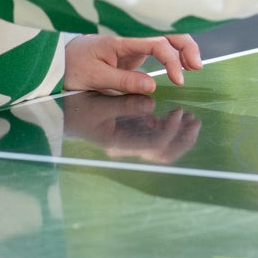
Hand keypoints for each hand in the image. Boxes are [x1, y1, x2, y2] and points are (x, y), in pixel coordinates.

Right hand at [60, 94, 201, 164]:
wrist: (62, 113)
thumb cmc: (76, 108)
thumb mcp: (99, 104)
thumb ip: (126, 104)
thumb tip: (152, 105)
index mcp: (118, 143)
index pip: (153, 145)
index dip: (171, 130)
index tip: (179, 112)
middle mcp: (126, 147)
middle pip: (162, 153)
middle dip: (182, 139)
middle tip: (195, 121)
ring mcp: (130, 141)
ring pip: (162, 147)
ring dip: (180, 134)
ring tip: (192, 120)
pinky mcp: (132, 132)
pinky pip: (156, 135)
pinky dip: (170, 127)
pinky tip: (178, 116)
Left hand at [61, 31, 201, 95]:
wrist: (57, 61)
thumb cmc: (72, 66)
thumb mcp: (94, 78)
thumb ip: (123, 81)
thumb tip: (152, 86)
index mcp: (121, 41)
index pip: (156, 43)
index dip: (171, 60)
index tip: (178, 79)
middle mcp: (131, 40)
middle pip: (167, 35)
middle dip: (187, 47)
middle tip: (197, 66)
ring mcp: (134, 46)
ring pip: (167, 41)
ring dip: (184, 51)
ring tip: (195, 67)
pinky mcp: (134, 54)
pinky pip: (160, 51)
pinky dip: (174, 57)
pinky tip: (182, 68)